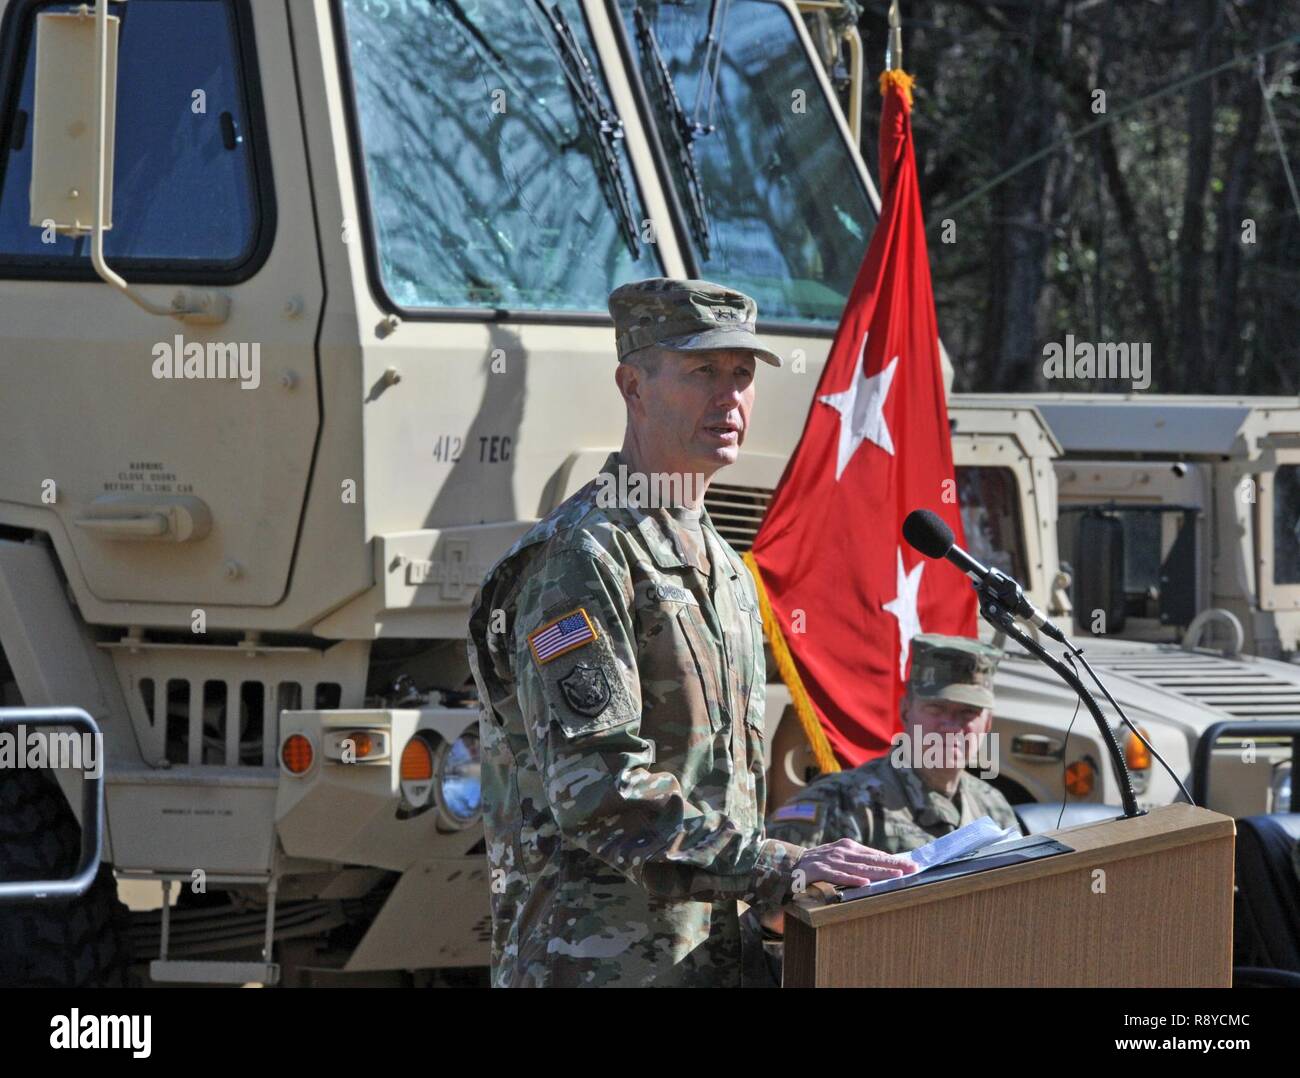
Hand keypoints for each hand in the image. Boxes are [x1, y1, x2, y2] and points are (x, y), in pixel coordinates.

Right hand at [793, 838, 918, 889]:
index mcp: (849, 846)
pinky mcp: (819, 870)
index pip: (876, 854)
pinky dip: (851, 880)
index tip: (912, 864)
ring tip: (896, 876)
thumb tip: (884, 865)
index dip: (894, 859)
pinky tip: (864, 884)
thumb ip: (858, 861)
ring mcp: (831, 860)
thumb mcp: (840, 858)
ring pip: (859, 868)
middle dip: (893, 864)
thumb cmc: (819, 863)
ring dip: (878, 872)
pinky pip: (838, 876)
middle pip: (872, 859)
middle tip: (912, 868)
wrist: (789, 863)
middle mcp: (842, 851)